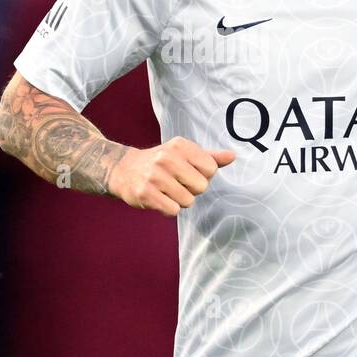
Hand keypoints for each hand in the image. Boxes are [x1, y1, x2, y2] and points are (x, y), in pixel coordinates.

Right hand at [107, 137, 234, 216]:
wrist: (123, 170)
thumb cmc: (160, 163)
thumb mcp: (183, 154)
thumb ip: (209, 157)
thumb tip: (233, 156)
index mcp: (179, 145)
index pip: (211, 168)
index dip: (203, 175)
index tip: (188, 172)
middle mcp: (167, 158)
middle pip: (202, 186)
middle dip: (192, 189)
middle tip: (176, 183)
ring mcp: (155, 176)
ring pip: (188, 201)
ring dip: (180, 200)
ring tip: (166, 190)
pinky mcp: (146, 194)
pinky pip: (173, 211)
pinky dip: (168, 209)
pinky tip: (159, 198)